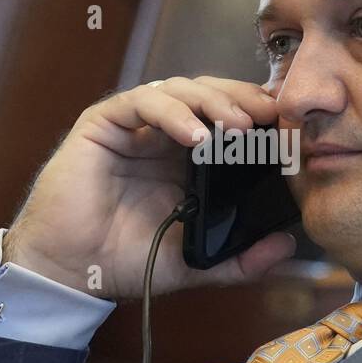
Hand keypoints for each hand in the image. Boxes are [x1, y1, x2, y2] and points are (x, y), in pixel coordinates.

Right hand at [3, 76, 296, 298]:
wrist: (70, 273)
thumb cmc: (124, 262)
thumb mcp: (196, 263)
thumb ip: (241, 260)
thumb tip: (287, 247)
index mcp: (186, 158)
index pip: (228, 118)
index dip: (259, 116)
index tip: (291, 130)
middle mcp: (161, 134)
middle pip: (209, 94)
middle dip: (244, 100)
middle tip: (273, 117)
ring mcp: (132, 125)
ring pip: (179, 89)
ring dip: (214, 102)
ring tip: (239, 126)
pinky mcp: (103, 123)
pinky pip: (142, 102)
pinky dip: (172, 112)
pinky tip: (197, 135)